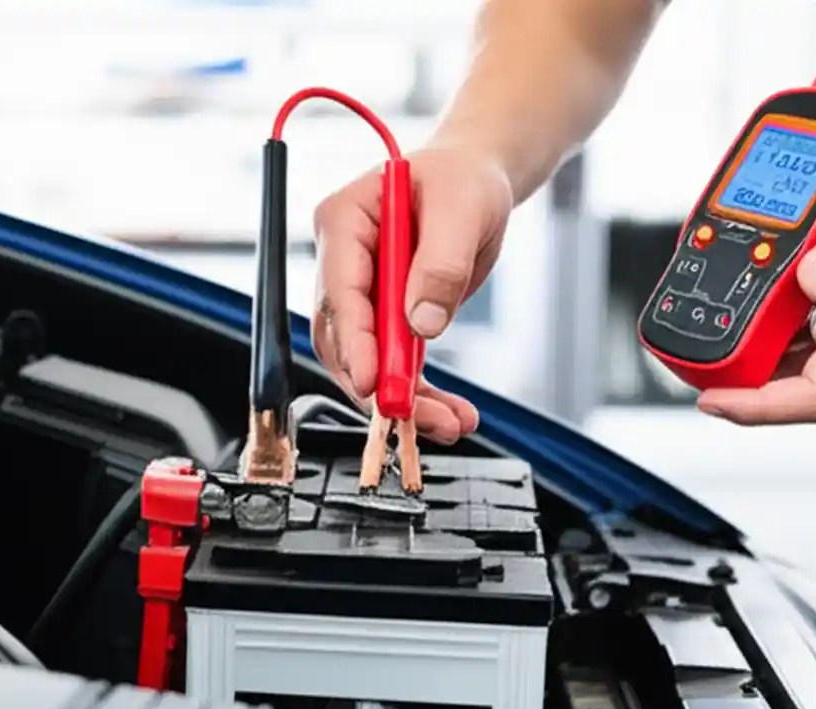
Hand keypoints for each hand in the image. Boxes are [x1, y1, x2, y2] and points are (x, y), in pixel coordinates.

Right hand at [312, 146, 513, 442]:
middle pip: (343, 337)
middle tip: (415, 417)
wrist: (475, 180)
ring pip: (366, 359)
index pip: (339, 291)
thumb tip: (421, 324)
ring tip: (448, 422)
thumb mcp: (461, 209)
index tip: (371, 381)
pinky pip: (393, 363)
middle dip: (377, 384)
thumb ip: (440, 265)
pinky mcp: (384, 316)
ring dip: (403, 397)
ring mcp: (361, 291)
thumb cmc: (462, 179)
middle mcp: (342, 261)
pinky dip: (420, 392)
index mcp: (343, 221)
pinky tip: (448, 412)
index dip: (354, 342)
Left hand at [698, 137, 815, 424]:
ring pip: (788, 355)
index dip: (758, 407)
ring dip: (744, 350)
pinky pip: (795, 323)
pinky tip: (739, 299)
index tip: (712, 398)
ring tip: (698, 333)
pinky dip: (762, 316)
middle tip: (685, 361)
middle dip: (736, 381)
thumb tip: (812, 278)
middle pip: (791, 382)